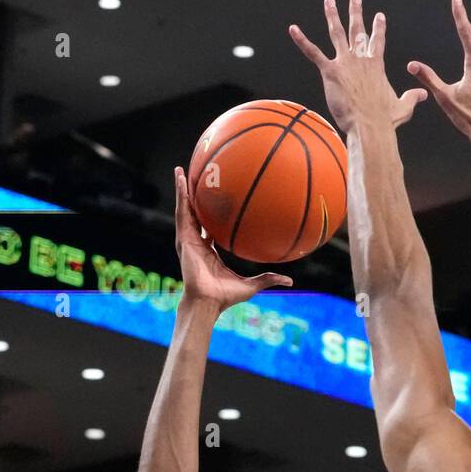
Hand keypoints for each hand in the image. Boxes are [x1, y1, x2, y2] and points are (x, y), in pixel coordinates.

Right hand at [173, 166, 291, 307]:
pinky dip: (180, 196)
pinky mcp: (183, 238)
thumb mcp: (252, 285)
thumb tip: (290, 281)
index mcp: (209, 251)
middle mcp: (197, 243)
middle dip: (193, 196)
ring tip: (181, 170)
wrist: (208, 301)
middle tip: (195, 176)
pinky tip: (181, 180)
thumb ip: (268, 279)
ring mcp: (188, 239)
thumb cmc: (226, 297)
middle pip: (195, 213)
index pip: (208, 228)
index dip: (210, 215)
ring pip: (185, 209)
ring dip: (182, 189)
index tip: (214, 201)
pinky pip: (182, 212)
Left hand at [289, 0, 426, 135]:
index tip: (379, 16)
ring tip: (329, 2)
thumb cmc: (385, 120)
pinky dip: (302, 41)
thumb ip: (412, 97)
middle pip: (358, 31)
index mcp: (376, 66)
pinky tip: (293, 29)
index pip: (378, 42)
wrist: (370, 127)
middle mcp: (361, 59)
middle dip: (356, 13)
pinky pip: (313, 52)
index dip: (378, 28)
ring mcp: (345, 63)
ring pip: (337, 33)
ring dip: (332, 16)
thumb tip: (423, 93)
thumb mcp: (403, 107)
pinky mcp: (330, 71)